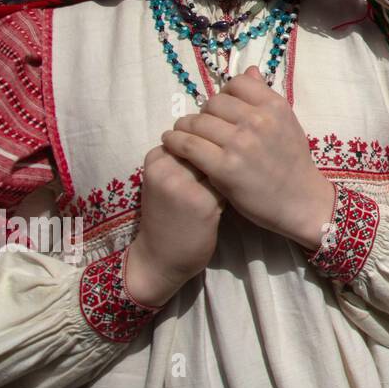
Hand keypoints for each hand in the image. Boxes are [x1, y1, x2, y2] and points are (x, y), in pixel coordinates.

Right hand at [125, 146, 225, 306]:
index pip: (194, 134)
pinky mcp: (203, 202)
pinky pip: (228, 183)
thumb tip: (219, 129)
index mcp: (155, 158)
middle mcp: (166, 168)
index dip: (208, 146)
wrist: (160, 258)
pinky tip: (228, 199)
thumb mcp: (166, 179)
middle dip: (220, 156)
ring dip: (229, 171)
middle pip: (208, 145)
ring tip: (225, 185)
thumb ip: (185, 156)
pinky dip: (233, 188)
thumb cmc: (168, 216)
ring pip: (220, 162)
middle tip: (215, 178)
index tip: (205, 166)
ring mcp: (183, 185)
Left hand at [162, 67, 335, 249]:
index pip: (237, 83)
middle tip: (201, 126)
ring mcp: (241, 144)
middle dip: (204, 112)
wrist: (299, 200)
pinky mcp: (225, 167)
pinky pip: (189, 145)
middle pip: (213, 102)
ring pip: (197, 122)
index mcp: (275, 107)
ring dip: (184, 127)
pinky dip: (176, 142)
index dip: (225, 94)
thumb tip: (250, 71)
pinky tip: (172, 143)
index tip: (221, 109)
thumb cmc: (292, 162)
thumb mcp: (287, 123)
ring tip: (180, 133)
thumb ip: (266, 98)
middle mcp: (259, 121)